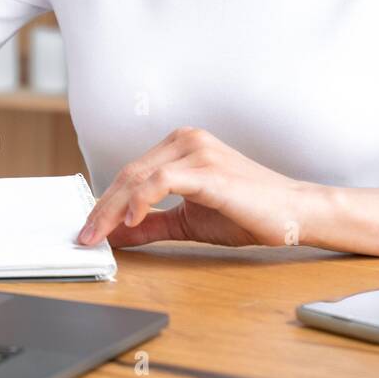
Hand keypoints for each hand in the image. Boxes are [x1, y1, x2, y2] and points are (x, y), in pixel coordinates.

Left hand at [76, 127, 307, 248]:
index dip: (105, 202)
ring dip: (112, 209)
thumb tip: (116, 235)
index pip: (131, 173)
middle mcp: (186, 140)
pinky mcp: (207, 171)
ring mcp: (197, 152)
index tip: (89, 229)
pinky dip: (140, 203)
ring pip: (138, 178)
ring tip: (99, 236)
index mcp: (182, 145)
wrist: (293, 213)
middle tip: (85, 237)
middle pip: (128, 174)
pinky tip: (130, 223)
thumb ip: (152, 224)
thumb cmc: (247, 212)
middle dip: (101, 209)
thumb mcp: (188, 220)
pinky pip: (161, 182)